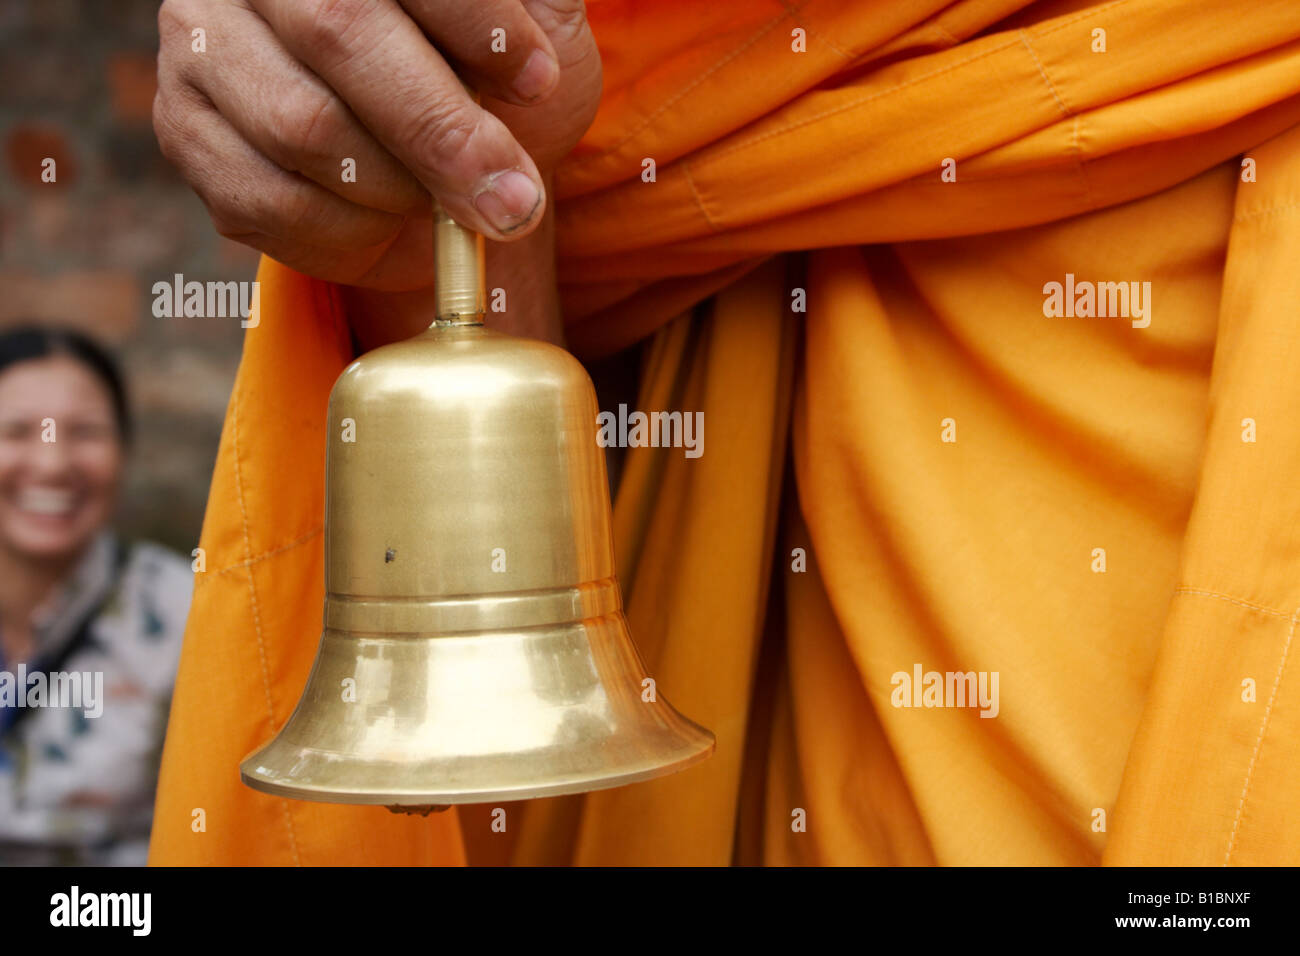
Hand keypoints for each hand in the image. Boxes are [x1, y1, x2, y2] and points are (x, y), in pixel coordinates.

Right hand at [153, 0, 601, 291]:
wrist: (435, 172)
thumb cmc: (485, 84)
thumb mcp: (533, 30)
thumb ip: (528, 15)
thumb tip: (529, 48)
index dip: (474, 22)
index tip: (537, 83)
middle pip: (341, 32)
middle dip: (442, 130)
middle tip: (513, 197)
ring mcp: (199, 43)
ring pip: (305, 126)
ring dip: (399, 188)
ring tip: (447, 204)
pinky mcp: (185, 132)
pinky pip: (270, 201)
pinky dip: (351, 235)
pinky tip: (388, 224)